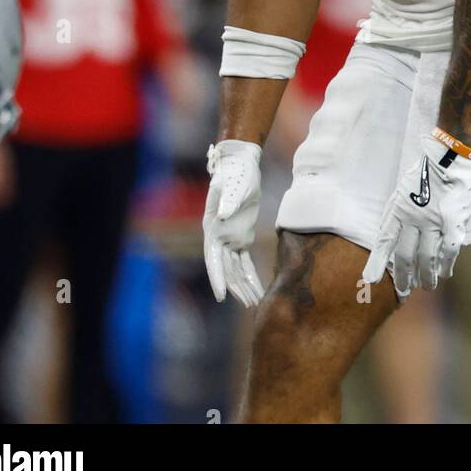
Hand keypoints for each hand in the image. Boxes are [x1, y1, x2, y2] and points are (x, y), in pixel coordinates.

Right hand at [202, 140, 263, 305]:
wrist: (242, 166)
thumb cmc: (236, 174)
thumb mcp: (234, 185)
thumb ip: (229, 199)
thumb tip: (225, 215)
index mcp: (213, 228)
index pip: (213, 257)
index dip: (217, 277)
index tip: (221, 296)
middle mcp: (219, 237)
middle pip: (227, 269)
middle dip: (237, 288)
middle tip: (250, 304)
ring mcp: (230, 239)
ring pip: (236, 269)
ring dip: (245, 286)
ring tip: (256, 304)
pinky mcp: (242, 238)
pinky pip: (245, 262)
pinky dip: (251, 276)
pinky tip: (258, 290)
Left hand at [362, 132, 470, 294]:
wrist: (450, 155)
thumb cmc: (425, 173)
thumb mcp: (402, 190)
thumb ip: (395, 213)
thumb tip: (388, 238)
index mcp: (399, 208)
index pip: (385, 240)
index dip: (377, 261)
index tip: (370, 279)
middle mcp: (414, 216)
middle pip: (406, 255)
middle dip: (404, 276)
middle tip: (405, 289)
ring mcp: (435, 220)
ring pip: (428, 257)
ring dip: (427, 276)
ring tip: (427, 286)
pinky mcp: (455, 220)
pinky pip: (449, 250)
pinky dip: (447, 265)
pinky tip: (445, 273)